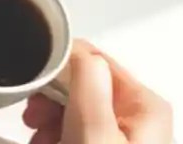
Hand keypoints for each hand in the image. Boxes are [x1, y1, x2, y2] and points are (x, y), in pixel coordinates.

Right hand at [23, 40, 172, 143]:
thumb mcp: (94, 131)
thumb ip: (88, 84)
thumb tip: (78, 49)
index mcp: (146, 105)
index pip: (93, 58)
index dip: (57, 66)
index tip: (35, 82)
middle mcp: (140, 118)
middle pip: (81, 86)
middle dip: (50, 99)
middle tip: (35, 116)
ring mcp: (125, 138)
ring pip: (75, 110)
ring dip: (50, 120)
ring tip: (40, 136)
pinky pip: (77, 131)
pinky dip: (58, 134)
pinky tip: (50, 142)